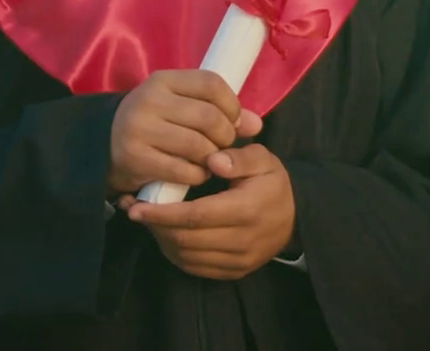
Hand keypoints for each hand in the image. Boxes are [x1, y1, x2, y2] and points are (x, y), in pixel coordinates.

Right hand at [106, 69, 260, 195]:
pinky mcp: (135, 159)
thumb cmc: (155, 123)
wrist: (105, 146)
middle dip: (225, 135)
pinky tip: (195, 174)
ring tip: (210, 161)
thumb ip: (219, 111)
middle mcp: (149, 100)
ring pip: (198, 146)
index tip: (233, 120)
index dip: (231, 104)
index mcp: (163, 80)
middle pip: (208, 117)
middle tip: (222, 145)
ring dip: (213, 158)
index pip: (211, 83)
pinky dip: (198, 176)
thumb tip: (256, 125)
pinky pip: (183, 171)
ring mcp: (139, 129)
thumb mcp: (182, 107)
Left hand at [127, 143, 297, 279]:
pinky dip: (175, 251)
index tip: (137, 207)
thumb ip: (239, 157)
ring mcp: (238, 261)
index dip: (163, 213)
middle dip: (155, 225)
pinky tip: (166, 234)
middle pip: (185, 238)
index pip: (195, 216)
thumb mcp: (264, 160)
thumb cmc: (273, 183)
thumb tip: (212, 160)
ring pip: (186, 255)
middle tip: (133, 209)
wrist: (296, 218)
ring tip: (147, 219)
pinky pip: (194, 267)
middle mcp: (242, 240)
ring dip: (161, 238)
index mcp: (247, 209)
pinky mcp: (233, 272)